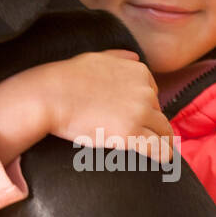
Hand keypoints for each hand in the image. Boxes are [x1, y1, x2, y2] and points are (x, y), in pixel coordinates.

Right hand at [44, 50, 174, 162]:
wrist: (51, 95)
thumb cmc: (68, 78)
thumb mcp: (97, 58)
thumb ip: (119, 57)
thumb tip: (134, 57)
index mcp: (139, 71)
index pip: (153, 93)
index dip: (145, 107)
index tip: (137, 117)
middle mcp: (144, 91)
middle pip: (157, 112)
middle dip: (150, 123)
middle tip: (141, 135)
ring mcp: (139, 113)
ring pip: (163, 131)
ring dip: (163, 140)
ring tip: (162, 150)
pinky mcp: (130, 134)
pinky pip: (157, 148)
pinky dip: (162, 154)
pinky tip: (164, 159)